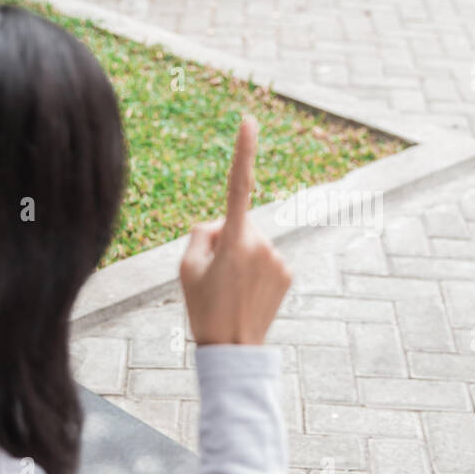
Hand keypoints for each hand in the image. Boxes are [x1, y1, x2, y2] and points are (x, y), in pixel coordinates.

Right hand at [179, 117, 292, 344]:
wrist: (233, 351)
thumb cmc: (203, 309)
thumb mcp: (186, 267)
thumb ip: (202, 234)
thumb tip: (222, 223)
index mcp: (234, 240)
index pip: (237, 187)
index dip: (243, 152)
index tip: (248, 122)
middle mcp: (262, 244)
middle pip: (237, 225)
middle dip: (224, 241)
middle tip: (214, 278)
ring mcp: (278, 258)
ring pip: (252, 244)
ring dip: (240, 259)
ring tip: (231, 291)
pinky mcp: (288, 272)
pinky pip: (265, 260)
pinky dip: (254, 271)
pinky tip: (247, 295)